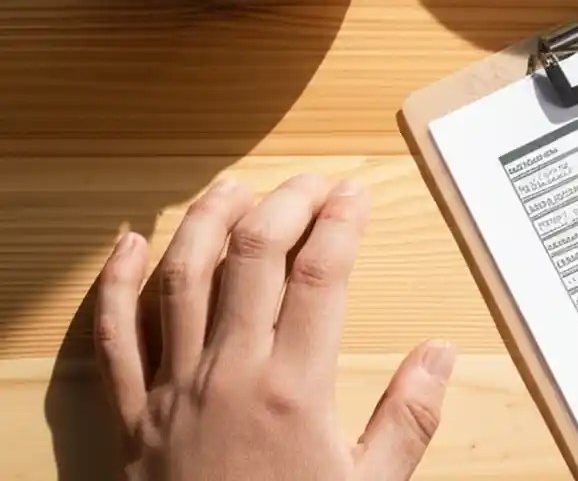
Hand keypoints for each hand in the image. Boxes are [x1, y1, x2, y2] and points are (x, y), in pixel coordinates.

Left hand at [93, 174, 455, 480]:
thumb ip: (409, 418)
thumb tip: (440, 352)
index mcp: (296, 389)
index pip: (320, 275)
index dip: (341, 222)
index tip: (356, 194)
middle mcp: (231, 374)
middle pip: (255, 257)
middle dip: (286, 202)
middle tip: (312, 182)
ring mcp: (174, 388)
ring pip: (184, 277)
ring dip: (208, 220)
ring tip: (234, 187)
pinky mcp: (132, 412)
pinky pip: (114, 334)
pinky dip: (116, 283)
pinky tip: (128, 243)